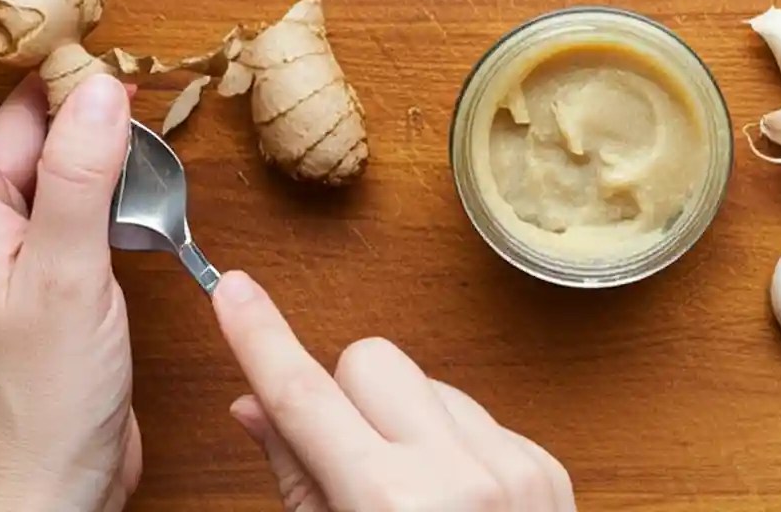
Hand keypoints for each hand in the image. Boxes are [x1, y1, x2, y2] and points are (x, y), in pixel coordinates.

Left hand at [0, 0, 140, 511]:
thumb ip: (80, 181)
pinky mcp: (40, 252)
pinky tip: (124, 135)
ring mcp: (0, 228)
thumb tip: (96, 89)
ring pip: (15, 131)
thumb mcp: (66, 280)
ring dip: (55, 88)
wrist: (47, 477)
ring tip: (108, 55)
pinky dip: (86, 143)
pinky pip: (55, 174)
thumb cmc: (39, 398)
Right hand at [212, 271, 575, 510]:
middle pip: (371, 359)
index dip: (260, 339)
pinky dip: (452, 442)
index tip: (235, 291)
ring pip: (426, 382)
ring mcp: (512, 466)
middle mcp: (460, 476)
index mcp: (393, 507)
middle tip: (345, 455)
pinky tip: (454, 500)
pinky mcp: (545, 465)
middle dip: (344, 392)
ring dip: (402, 419)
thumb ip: (296, 479)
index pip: (305, 398)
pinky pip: (475, 412)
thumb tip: (254, 406)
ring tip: (411, 494)